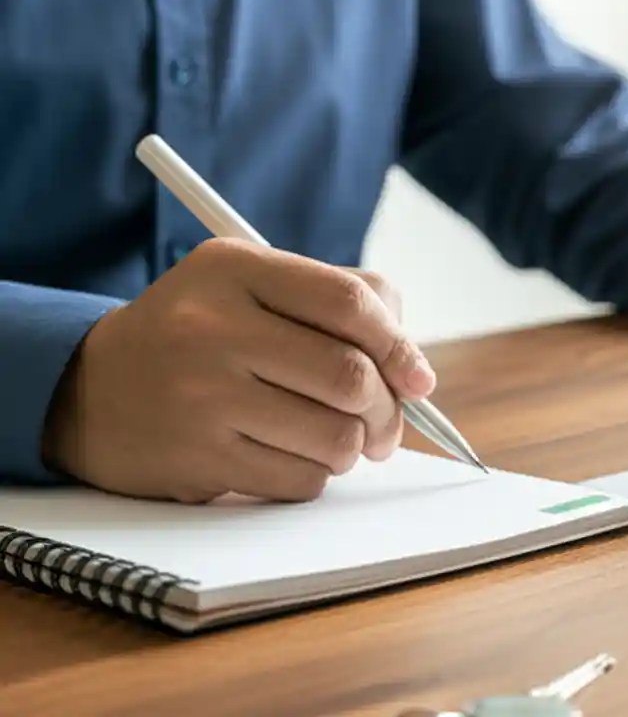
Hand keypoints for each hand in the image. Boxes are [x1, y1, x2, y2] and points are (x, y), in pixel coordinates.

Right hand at [42, 238, 434, 502]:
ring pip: (335, 436)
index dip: (400, 345)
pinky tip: (289, 456)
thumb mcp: (251, 286)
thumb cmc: (200, 336)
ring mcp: (201, 396)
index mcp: (234, 269)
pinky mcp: (197, 459)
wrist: (89, 390)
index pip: (349, 302)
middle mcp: (211, 327)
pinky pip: (301, 479)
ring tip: (333, 437)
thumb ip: (337, 301)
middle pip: (350, 376)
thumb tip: (414, 365)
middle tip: (386, 424)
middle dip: (387, 409)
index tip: (418, 378)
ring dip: (353, 447)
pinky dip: (315, 474)